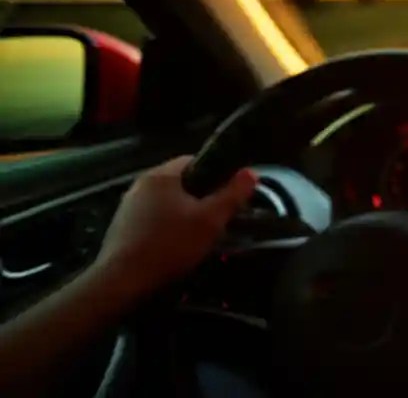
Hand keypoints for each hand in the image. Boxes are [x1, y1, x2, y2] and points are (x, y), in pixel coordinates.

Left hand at [92, 155, 256, 296]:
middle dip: (201, 198)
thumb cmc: (170, 245)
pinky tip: (174, 247)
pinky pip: (152, 219)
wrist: (122, 282)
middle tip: (218, 219)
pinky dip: (166, 227)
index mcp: (161, 175)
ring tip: (198, 236)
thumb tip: (251, 172)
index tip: (230, 195)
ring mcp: (127, 206)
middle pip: (181, 183)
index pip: (195, 161)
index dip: (217, 175)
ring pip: (166, 203)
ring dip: (183, 214)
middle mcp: (140, 184)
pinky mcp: (120, 228)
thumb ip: (233, 194)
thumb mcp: (211, 220)